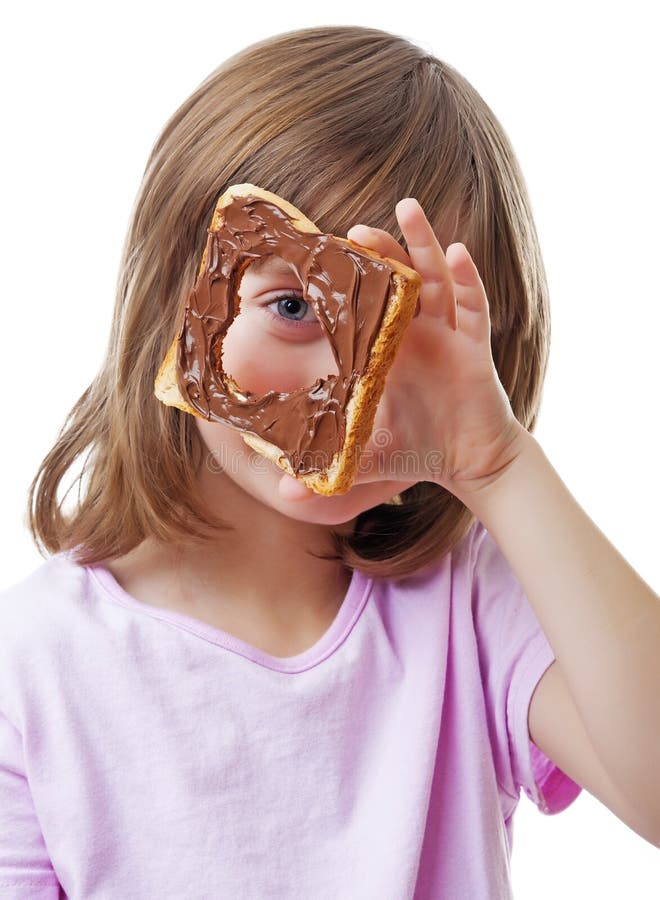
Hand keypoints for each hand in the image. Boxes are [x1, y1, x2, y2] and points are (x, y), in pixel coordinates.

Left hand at [283, 197, 527, 500]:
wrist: (469, 463)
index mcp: (386, 354)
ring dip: (422, 245)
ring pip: (435, 281)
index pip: (365, 310)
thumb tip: (287, 497)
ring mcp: (447, 337)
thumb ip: (333, 470)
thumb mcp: (371, 457)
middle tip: (354, 230)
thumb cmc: (419, 449)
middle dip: (380, 253)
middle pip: (399, 283)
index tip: (322, 256)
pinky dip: (468, 280)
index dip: (348, 285)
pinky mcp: (474, 348)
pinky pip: (473, 308)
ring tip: (406, 210)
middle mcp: (415, 336)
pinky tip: (457, 251)